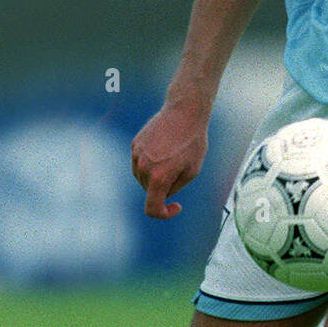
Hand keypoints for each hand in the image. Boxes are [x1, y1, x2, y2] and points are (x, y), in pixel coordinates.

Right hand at [131, 101, 208, 218]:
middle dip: (164, 187)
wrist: (184, 112)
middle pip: (150, 190)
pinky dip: (151, 162)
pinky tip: (165, 147)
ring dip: (156, 175)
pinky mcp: (134, 145)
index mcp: (159, 177)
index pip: (152, 208)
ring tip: (173, 156)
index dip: (164, 213)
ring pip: (143, 177)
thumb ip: (174, 188)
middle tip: (181, 169)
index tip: (176, 206)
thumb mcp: (192, 171)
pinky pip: (141, 162)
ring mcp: (136, 155)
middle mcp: (143, 168)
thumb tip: (162, 194)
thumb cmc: (193, 142)